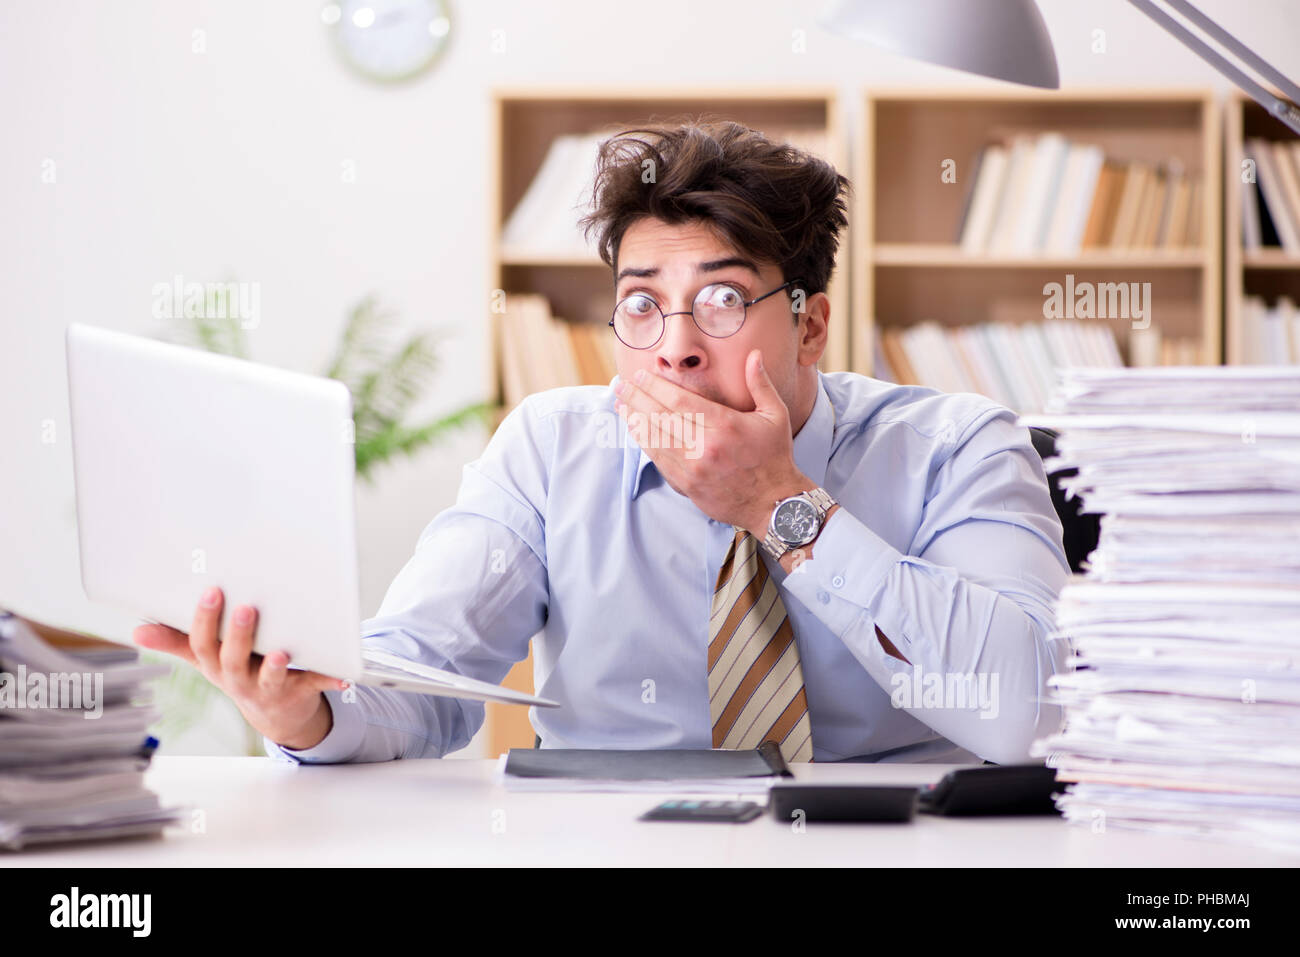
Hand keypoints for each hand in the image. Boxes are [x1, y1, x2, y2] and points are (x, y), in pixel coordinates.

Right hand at [133, 587, 345, 750]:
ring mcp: (271, 687)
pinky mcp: (301, 691)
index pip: (203, 645)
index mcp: (216, 666)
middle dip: (239, 636)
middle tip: (247, 608)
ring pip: (271, 678)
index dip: (205, 621)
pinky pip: (316, 685)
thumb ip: (177, 641)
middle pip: (235, 660)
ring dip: (276, 666)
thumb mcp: (207, 659)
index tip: (212, 591)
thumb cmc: (240, 671)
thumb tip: (137, 630)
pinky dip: (331, 679)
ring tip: (283, 652)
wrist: (276, 712)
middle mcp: (240, 680)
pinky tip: (344, 677)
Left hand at [615, 349, 813, 534]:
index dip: (656, 386)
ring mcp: (694, 468)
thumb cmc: (774, 456)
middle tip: (621, 386)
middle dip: (637, 398)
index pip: (679, 400)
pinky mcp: (687, 485)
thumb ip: (760, 384)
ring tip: (621, 405)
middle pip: (661, 417)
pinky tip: (635, 432)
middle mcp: (705, 446)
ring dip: (635, 420)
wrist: (774, 503)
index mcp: (725, 425)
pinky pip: (659, 461)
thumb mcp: (775, 416)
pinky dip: (645, 444)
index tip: (641, 375)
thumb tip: (754, 354)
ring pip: (655, 439)